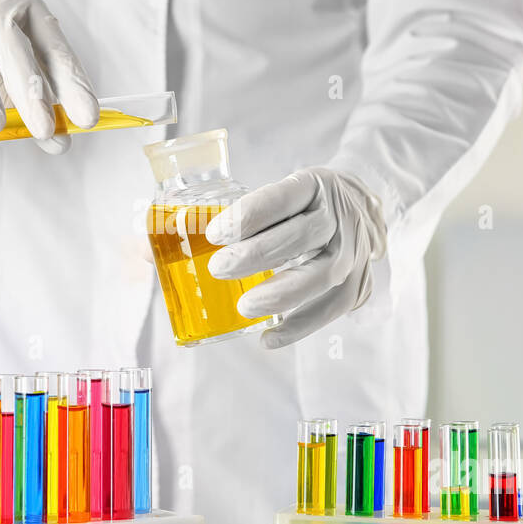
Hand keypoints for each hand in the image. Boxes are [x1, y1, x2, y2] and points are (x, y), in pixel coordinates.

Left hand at [205, 168, 386, 347]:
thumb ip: (239, 216)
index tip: (215, 233)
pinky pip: (331, 308)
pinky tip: (269, 338)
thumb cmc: (303, 205)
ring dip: (281, 293)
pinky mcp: (358, 283)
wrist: (359, 207)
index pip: (283, 197)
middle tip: (218, 268)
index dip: (249, 215)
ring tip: (244, 307)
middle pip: (304, 235)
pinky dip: (300, 326)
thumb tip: (163, 246)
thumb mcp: (280, 193)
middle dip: (257, 254)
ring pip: (323, 274)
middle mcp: (339, 216)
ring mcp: (353, 251)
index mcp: (313, 185)